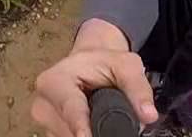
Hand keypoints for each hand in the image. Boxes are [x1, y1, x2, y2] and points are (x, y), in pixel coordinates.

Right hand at [30, 48, 157, 136]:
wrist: (90, 63)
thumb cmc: (105, 62)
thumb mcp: (126, 65)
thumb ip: (138, 89)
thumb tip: (148, 115)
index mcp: (54, 81)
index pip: (70, 110)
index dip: (81, 127)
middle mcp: (42, 104)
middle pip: (70, 131)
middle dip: (94, 131)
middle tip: (114, 121)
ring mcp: (44, 122)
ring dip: (91, 133)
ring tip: (102, 117)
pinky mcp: (50, 133)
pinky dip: (85, 134)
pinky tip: (93, 126)